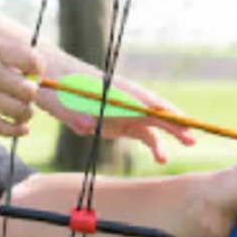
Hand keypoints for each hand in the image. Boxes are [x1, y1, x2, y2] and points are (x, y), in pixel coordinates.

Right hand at [0, 34, 43, 137]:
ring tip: (21, 110)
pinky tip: (21, 128)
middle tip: (25, 93)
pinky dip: (16, 130)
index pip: (32, 60)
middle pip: (29, 89)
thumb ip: (2, 53)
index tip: (33, 72)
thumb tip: (33, 72)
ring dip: (26, 112)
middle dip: (31, 93)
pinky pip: (2, 127)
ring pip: (20, 111)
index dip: (37, 68)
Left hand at [35, 52, 195, 162]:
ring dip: (165, 138)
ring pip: (150, 124)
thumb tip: (89, 126)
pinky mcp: (115, 120)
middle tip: (192, 139)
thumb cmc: (54, 86)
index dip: (162, 111)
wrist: (45, 77)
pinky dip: (153, 142)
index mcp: (111, 92)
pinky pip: (140, 131)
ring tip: (168, 158)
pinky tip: (161, 157)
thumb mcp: (59, 100)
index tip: (180, 121)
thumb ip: (74, 114)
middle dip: (174, 124)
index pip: (142, 102)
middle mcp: (120, 100)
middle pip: (153, 111)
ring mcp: (120, 110)